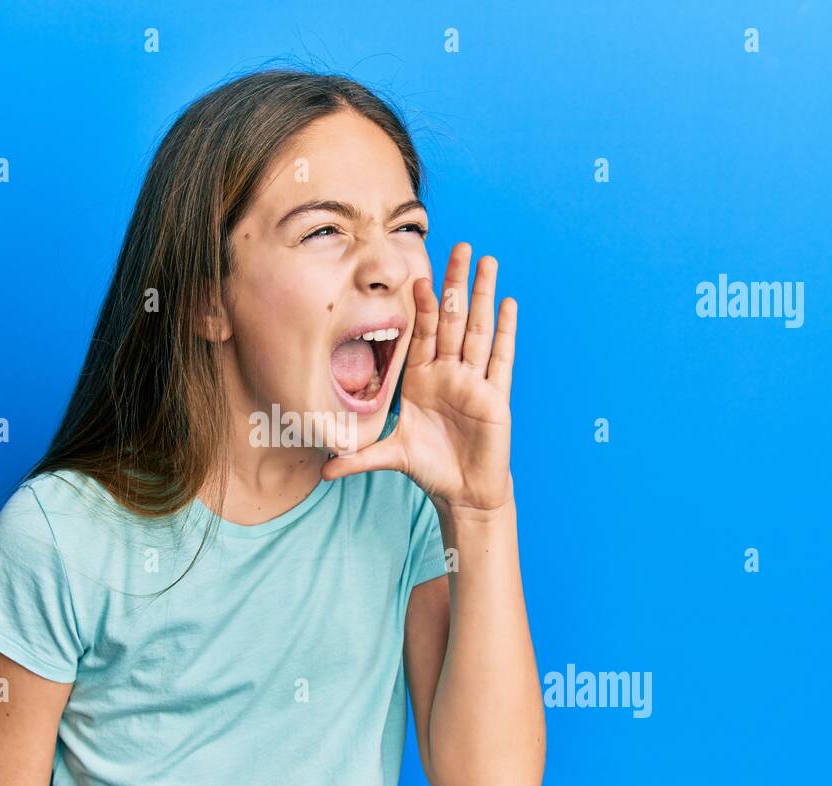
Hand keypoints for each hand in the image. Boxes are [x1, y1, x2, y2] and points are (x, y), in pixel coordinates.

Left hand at [321, 242, 516, 514]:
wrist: (462, 492)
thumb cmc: (429, 467)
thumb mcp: (389, 456)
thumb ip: (358, 456)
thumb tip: (321, 468)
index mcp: (421, 378)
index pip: (422, 334)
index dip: (422, 307)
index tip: (419, 278)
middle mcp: (448, 373)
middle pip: (452, 320)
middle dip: (456, 284)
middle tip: (459, 247)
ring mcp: (473, 382)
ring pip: (478, 331)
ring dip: (483, 296)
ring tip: (488, 262)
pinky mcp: (495, 397)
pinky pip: (500, 360)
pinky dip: (505, 333)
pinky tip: (509, 305)